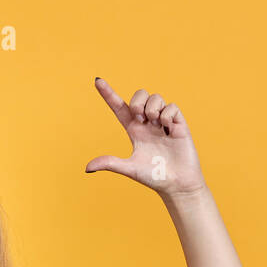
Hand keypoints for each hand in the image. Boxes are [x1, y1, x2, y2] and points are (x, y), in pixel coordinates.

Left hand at [84, 77, 206, 197]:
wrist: (178, 184)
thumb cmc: (154, 177)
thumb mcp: (129, 169)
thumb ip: (110, 164)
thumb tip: (87, 168)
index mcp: (134, 130)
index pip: (119, 107)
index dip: (108, 94)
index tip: (98, 81)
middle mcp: (147, 123)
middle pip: (139, 95)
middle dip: (137, 101)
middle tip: (140, 118)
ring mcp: (163, 122)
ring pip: (155, 97)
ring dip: (152, 108)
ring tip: (156, 125)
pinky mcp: (178, 124)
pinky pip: (171, 106)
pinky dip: (167, 115)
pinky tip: (168, 129)